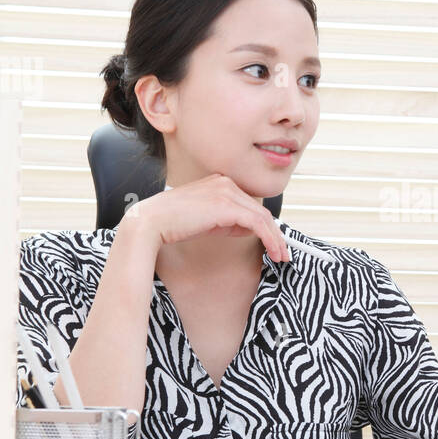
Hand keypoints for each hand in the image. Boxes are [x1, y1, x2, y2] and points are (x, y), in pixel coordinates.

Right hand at [121, 173, 290, 265]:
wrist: (152, 222)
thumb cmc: (174, 222)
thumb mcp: (206, 219)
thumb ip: (227, 220)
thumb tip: (247, 228)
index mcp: (220, 182)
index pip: (250, 204)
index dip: (266, 225)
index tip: (274, 241)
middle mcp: (225, 183)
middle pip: (260, 210)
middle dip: (275, 233)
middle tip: (283, 252)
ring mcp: (226, 192)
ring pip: (263, 217)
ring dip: (276, 239)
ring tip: (281, 256)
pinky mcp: (227, 206)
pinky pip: (257, 223)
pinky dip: (269, 238)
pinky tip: (273, 251)